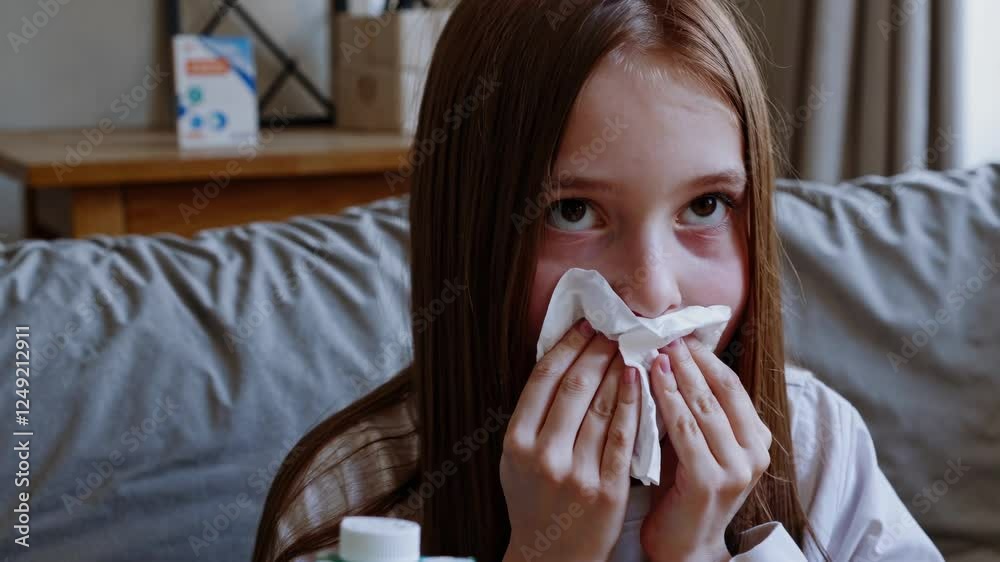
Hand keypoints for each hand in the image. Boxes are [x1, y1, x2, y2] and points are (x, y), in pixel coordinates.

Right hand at [500, 320, 639, 561]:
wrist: (552, 557)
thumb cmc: (533, 502)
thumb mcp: (516, 459)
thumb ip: (532, 417)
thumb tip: (560, 361)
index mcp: (517, 443)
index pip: (543, 380)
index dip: (567, 347)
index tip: (585, 326)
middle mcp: (544, 455)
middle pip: (575, 388)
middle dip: (596, 351)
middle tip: (613, 328)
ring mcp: (577, 473)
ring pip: (602, 407)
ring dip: (618, 370)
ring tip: (629, 347)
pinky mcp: (608, 489)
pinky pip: (623, 437)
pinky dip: (634, 405)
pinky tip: (640, 381)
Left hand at [639, 337, 771, 561]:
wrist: (684, 547)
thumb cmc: (682, 489)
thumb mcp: (695, 443)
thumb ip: (692, 408)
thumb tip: (668, 357)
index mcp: (757, 438)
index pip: (732, 384)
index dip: (705, 356)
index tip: (678, 332)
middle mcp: (755, 451)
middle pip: (721, 390)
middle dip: (691, 358)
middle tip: (664, 332)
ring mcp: (737, 468)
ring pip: (704, 406)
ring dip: (678, 374)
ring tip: (655, 349)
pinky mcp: (712, 480)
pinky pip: (685, 430)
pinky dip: (666, 400)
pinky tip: (649, 381)